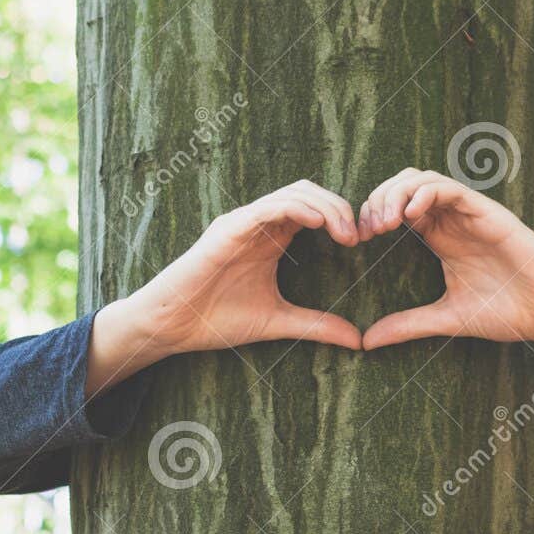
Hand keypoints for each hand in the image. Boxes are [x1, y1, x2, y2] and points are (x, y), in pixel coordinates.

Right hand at [87, 182, 361, 394]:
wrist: (172, 326)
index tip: (361, 243)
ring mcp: (243, 222)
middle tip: (358, 235)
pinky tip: (318, 223)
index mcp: (272, 238)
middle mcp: (259, 223)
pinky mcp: (228, 228)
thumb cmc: (216, 319)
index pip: (314, 209)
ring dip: (325, 206)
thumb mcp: (278, 321)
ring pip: (293, 193)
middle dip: (340, 207)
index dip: (342, 218)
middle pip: (309, 193)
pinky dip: (296, 208)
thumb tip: (358, 340)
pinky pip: (267, 207)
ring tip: (345, 231)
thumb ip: (317, 325)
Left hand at [357, 168, 533, 368]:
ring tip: (384, 221)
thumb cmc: (508, 312)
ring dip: (396, 193)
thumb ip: (408, 324)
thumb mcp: (446, 318)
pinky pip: (451, 188)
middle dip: (377, 199)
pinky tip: (409, 215)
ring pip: (423, 179)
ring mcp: (470, 213)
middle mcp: (452, 220)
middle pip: (403, 185)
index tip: (357, 240)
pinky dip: (425, 193)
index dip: (372, 214)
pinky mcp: (489, 213)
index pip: (397, 207)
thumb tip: (367, 341)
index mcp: (440, 237)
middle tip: (366, 228)